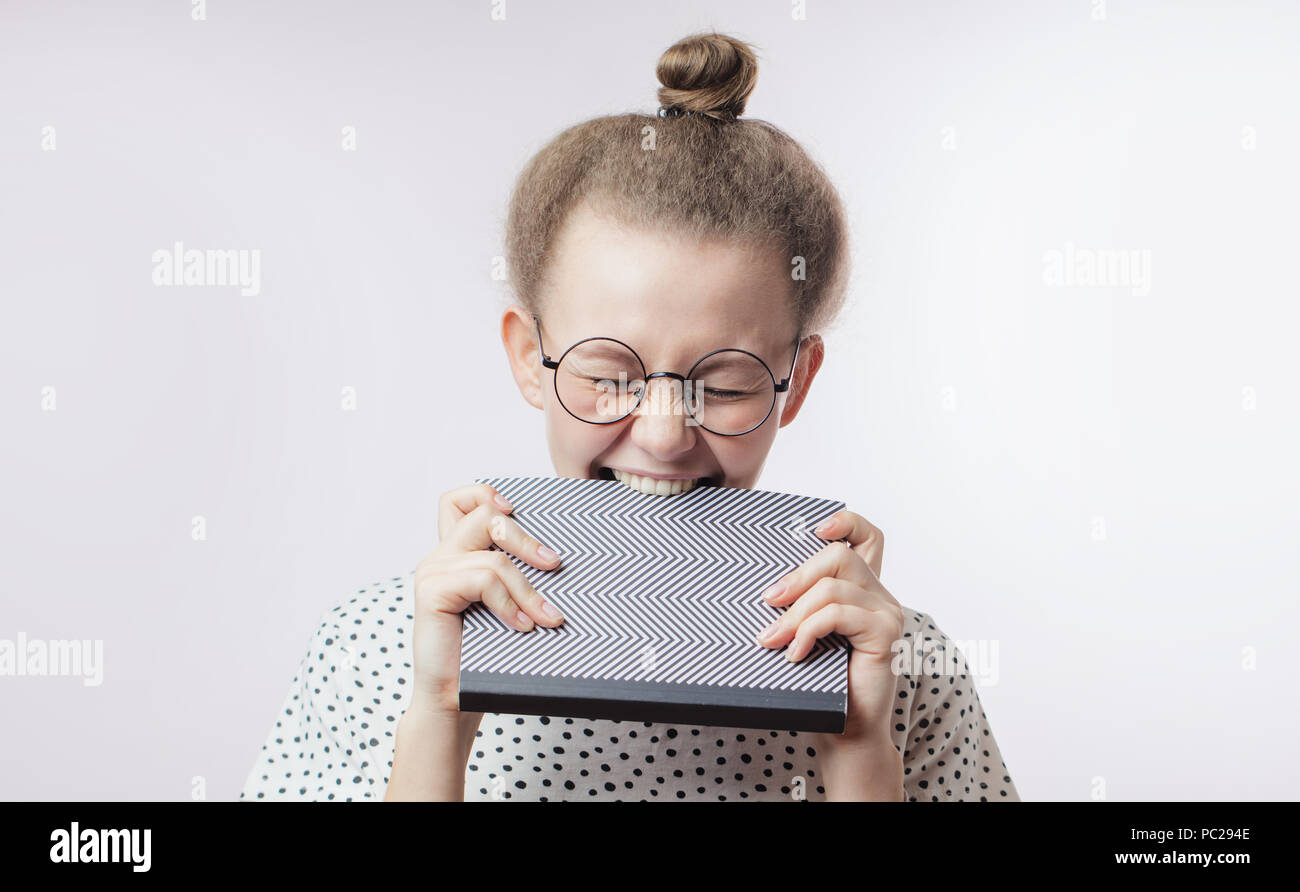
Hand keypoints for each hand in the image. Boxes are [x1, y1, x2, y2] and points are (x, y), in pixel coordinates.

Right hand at [387, 483, 565, 800]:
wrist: (451, 699)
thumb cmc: (483, 654)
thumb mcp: (504, 606)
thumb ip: (515, 578)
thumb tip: (562, 560)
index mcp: (455, 555)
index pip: (459, 500)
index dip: (486, 493)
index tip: (515, 509)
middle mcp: (440, 557)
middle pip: (484, 515)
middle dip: (526, 538)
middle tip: (555, 564)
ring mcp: (433, 571)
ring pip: (493, 555)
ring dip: (528, 588)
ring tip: (548, 618)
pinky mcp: (431, 590)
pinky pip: (484, 579)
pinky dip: (510, 602)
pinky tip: (522, 626)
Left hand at [755, 510, 903, 785]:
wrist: (844, 732)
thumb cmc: (819, 684)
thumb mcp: (803, 634)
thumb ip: (797, 605)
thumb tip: (760, 588)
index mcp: (861, 590)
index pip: (867, 537)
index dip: (845, 522)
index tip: (815, 528)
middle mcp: (879, 596)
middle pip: (840, 555)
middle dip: (797, 575)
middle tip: (768, 601)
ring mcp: (887, 614)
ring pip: (833, 587)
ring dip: (795, 614)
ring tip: (772, 640)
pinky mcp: (886, 634)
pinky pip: (839, 614)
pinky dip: (809, 631)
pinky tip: (796, 654)